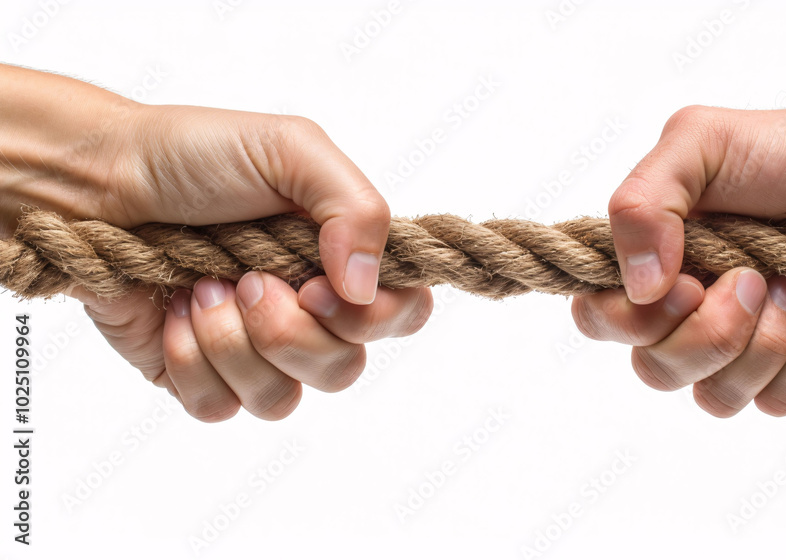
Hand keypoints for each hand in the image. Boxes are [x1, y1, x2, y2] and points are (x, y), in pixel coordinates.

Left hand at [0, 64, 431, 420]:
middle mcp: (307, 311)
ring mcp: (254, 349)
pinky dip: (191, 362)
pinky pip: (219, 408)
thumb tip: (365, 286)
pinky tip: (174, 313)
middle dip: (289, 331)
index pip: (402, 315)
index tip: (318, 284)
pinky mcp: (200, 375)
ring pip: (281, 401)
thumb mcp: (292, 148)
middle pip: (344, 370)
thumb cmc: (197, 155)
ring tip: (200, 287)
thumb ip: (355, 206)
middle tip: (247, 279)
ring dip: (233, 343)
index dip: (373, 318)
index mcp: (341, 261)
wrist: (99, 181)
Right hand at [573, 53, 785, 416]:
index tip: (686, 280)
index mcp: (647, 262)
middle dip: (712, 330)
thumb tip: (639, 287)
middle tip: (753, 277)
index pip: (598, 319)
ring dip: (764, 339)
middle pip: (654, 371)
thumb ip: (641, 202)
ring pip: (714, 397)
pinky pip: (773, 403)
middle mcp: (681, 312)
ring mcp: (734, 346)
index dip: (633, 318)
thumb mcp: (697, 142)